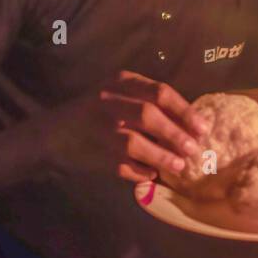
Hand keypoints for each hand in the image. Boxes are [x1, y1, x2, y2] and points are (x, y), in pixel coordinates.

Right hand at [44, 71, 208, 183]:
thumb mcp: (119, 92)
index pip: (160, 92)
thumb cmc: (96, 110)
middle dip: (176, 133)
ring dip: (162, 155)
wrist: (53, 132)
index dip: (185, 110)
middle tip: (194, 148)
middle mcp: (109, 102)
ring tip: (179, 165)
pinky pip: (123, 166)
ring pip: (136, 143)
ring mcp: (100, 129)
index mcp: (121, 82)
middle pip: (149, 115)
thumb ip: (148, 99)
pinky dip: (141, 172)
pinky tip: (152, 175)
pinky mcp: (94, 154)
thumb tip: (190, 120)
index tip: (203, 126)